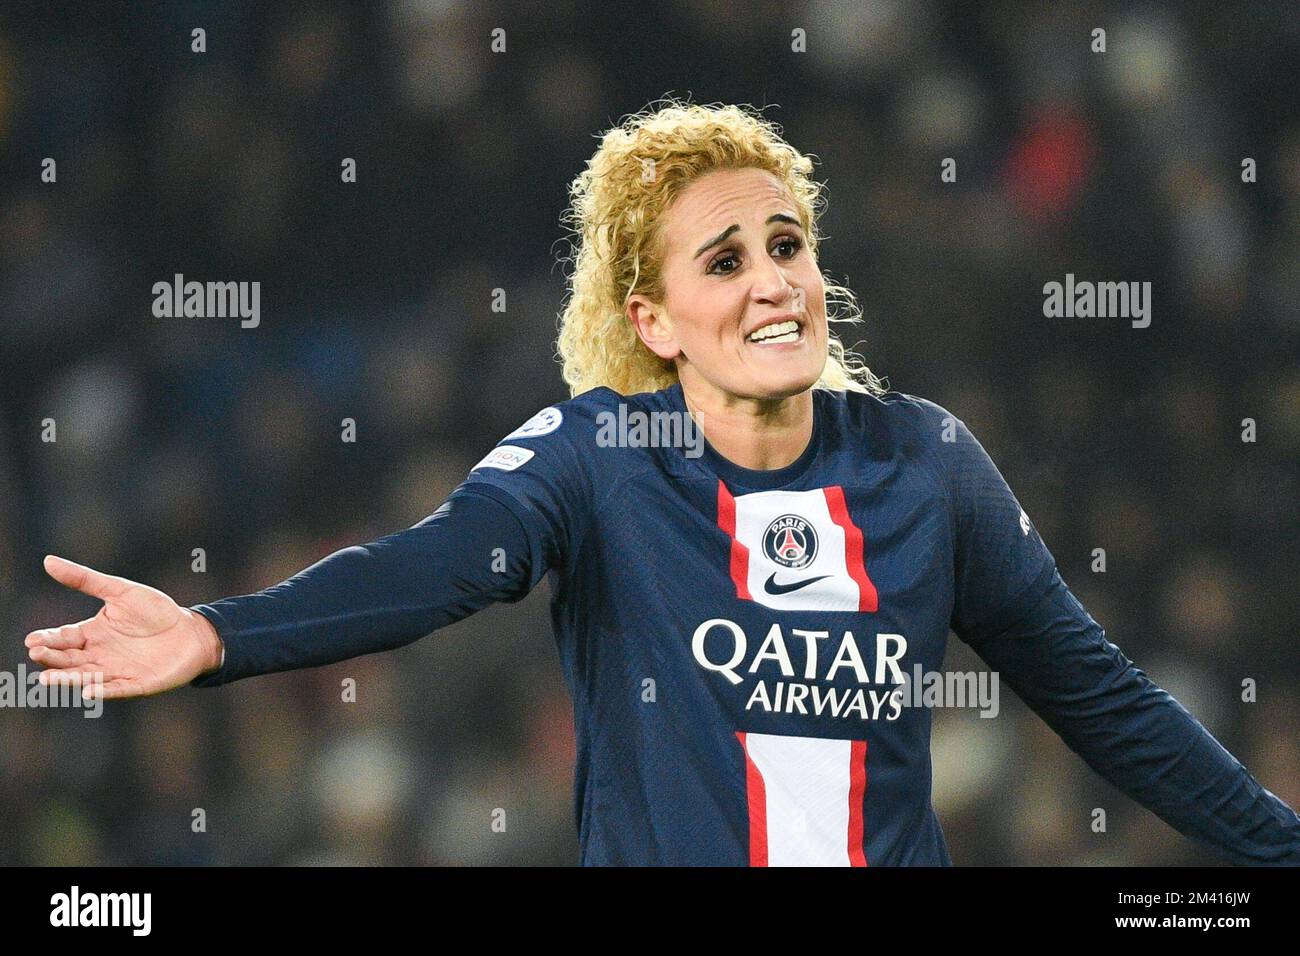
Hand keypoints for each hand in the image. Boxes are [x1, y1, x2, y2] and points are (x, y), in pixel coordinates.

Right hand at [25, 555, 223, 699]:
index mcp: (92, 633)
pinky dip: (103, 690)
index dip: (47, 639)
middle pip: (69, 660)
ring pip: (86, 677)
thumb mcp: (120, 591)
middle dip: (51, 659)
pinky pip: (117, 689)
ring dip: (68, 679)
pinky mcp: (136, 684)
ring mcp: (116, 671)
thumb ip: (85, 580)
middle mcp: (99, 655)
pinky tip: (89, 691)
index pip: (63, 638)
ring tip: (47, 679)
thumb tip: (47, 561)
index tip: (31, 640)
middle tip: (36, 654)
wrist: (191, 631)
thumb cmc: (155, 610)